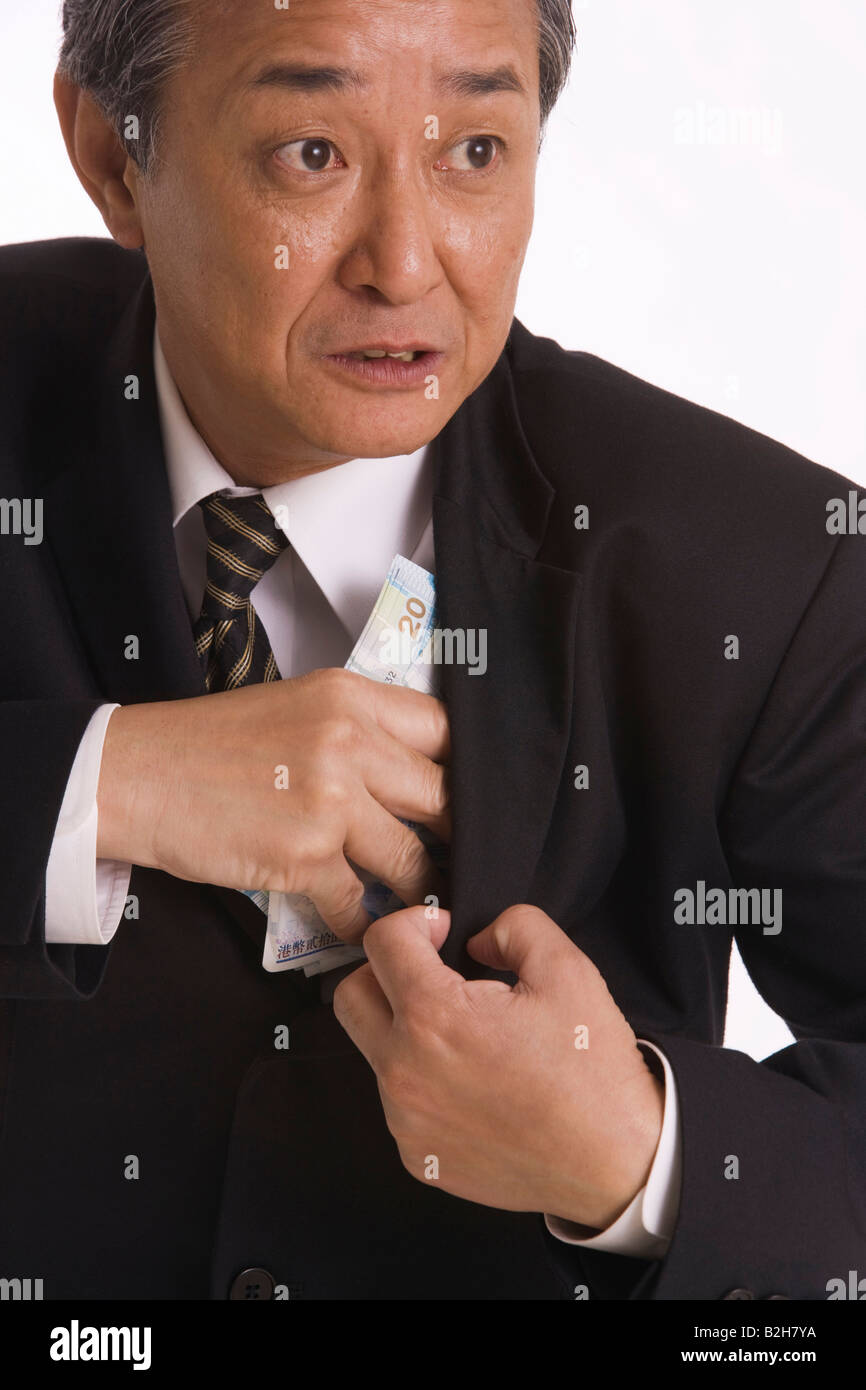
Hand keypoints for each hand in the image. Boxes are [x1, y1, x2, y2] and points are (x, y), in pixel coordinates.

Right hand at [95, 668, 449, 940]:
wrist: (136, 775)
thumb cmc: (211, 744)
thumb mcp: (297, 707)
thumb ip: (359, 730)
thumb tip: (417, 772)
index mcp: (350, 698)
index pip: (446, 731)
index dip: (465, 771)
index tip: (467, 798)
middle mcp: (349, 744)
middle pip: (442, 797)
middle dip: (455, 835)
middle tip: (460, 855)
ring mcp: (329, 803)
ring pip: (412, 860)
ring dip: (419, 888)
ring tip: (421, 899)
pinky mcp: (304, 858)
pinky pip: (361, 904)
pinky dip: (366, 922)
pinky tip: (364, 924)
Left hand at [333, 903, 663, 1228]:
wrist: (615, 1163)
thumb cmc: (593, 1071)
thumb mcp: (567, 968)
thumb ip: (514, 925)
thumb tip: (476, 939)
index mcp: (434, 1017)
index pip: (381, 941)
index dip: (416, 921)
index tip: (445, 933)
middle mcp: (405, 1070)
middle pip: (351, 995)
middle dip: (385, 971)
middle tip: (433, 972)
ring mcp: (406, 1120)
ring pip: (373, 1050)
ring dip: (404, 1028)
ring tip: (466, 1033)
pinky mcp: (416, 1155)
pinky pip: (398, 1100)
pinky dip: (423, 1079)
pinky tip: (472, 1080)